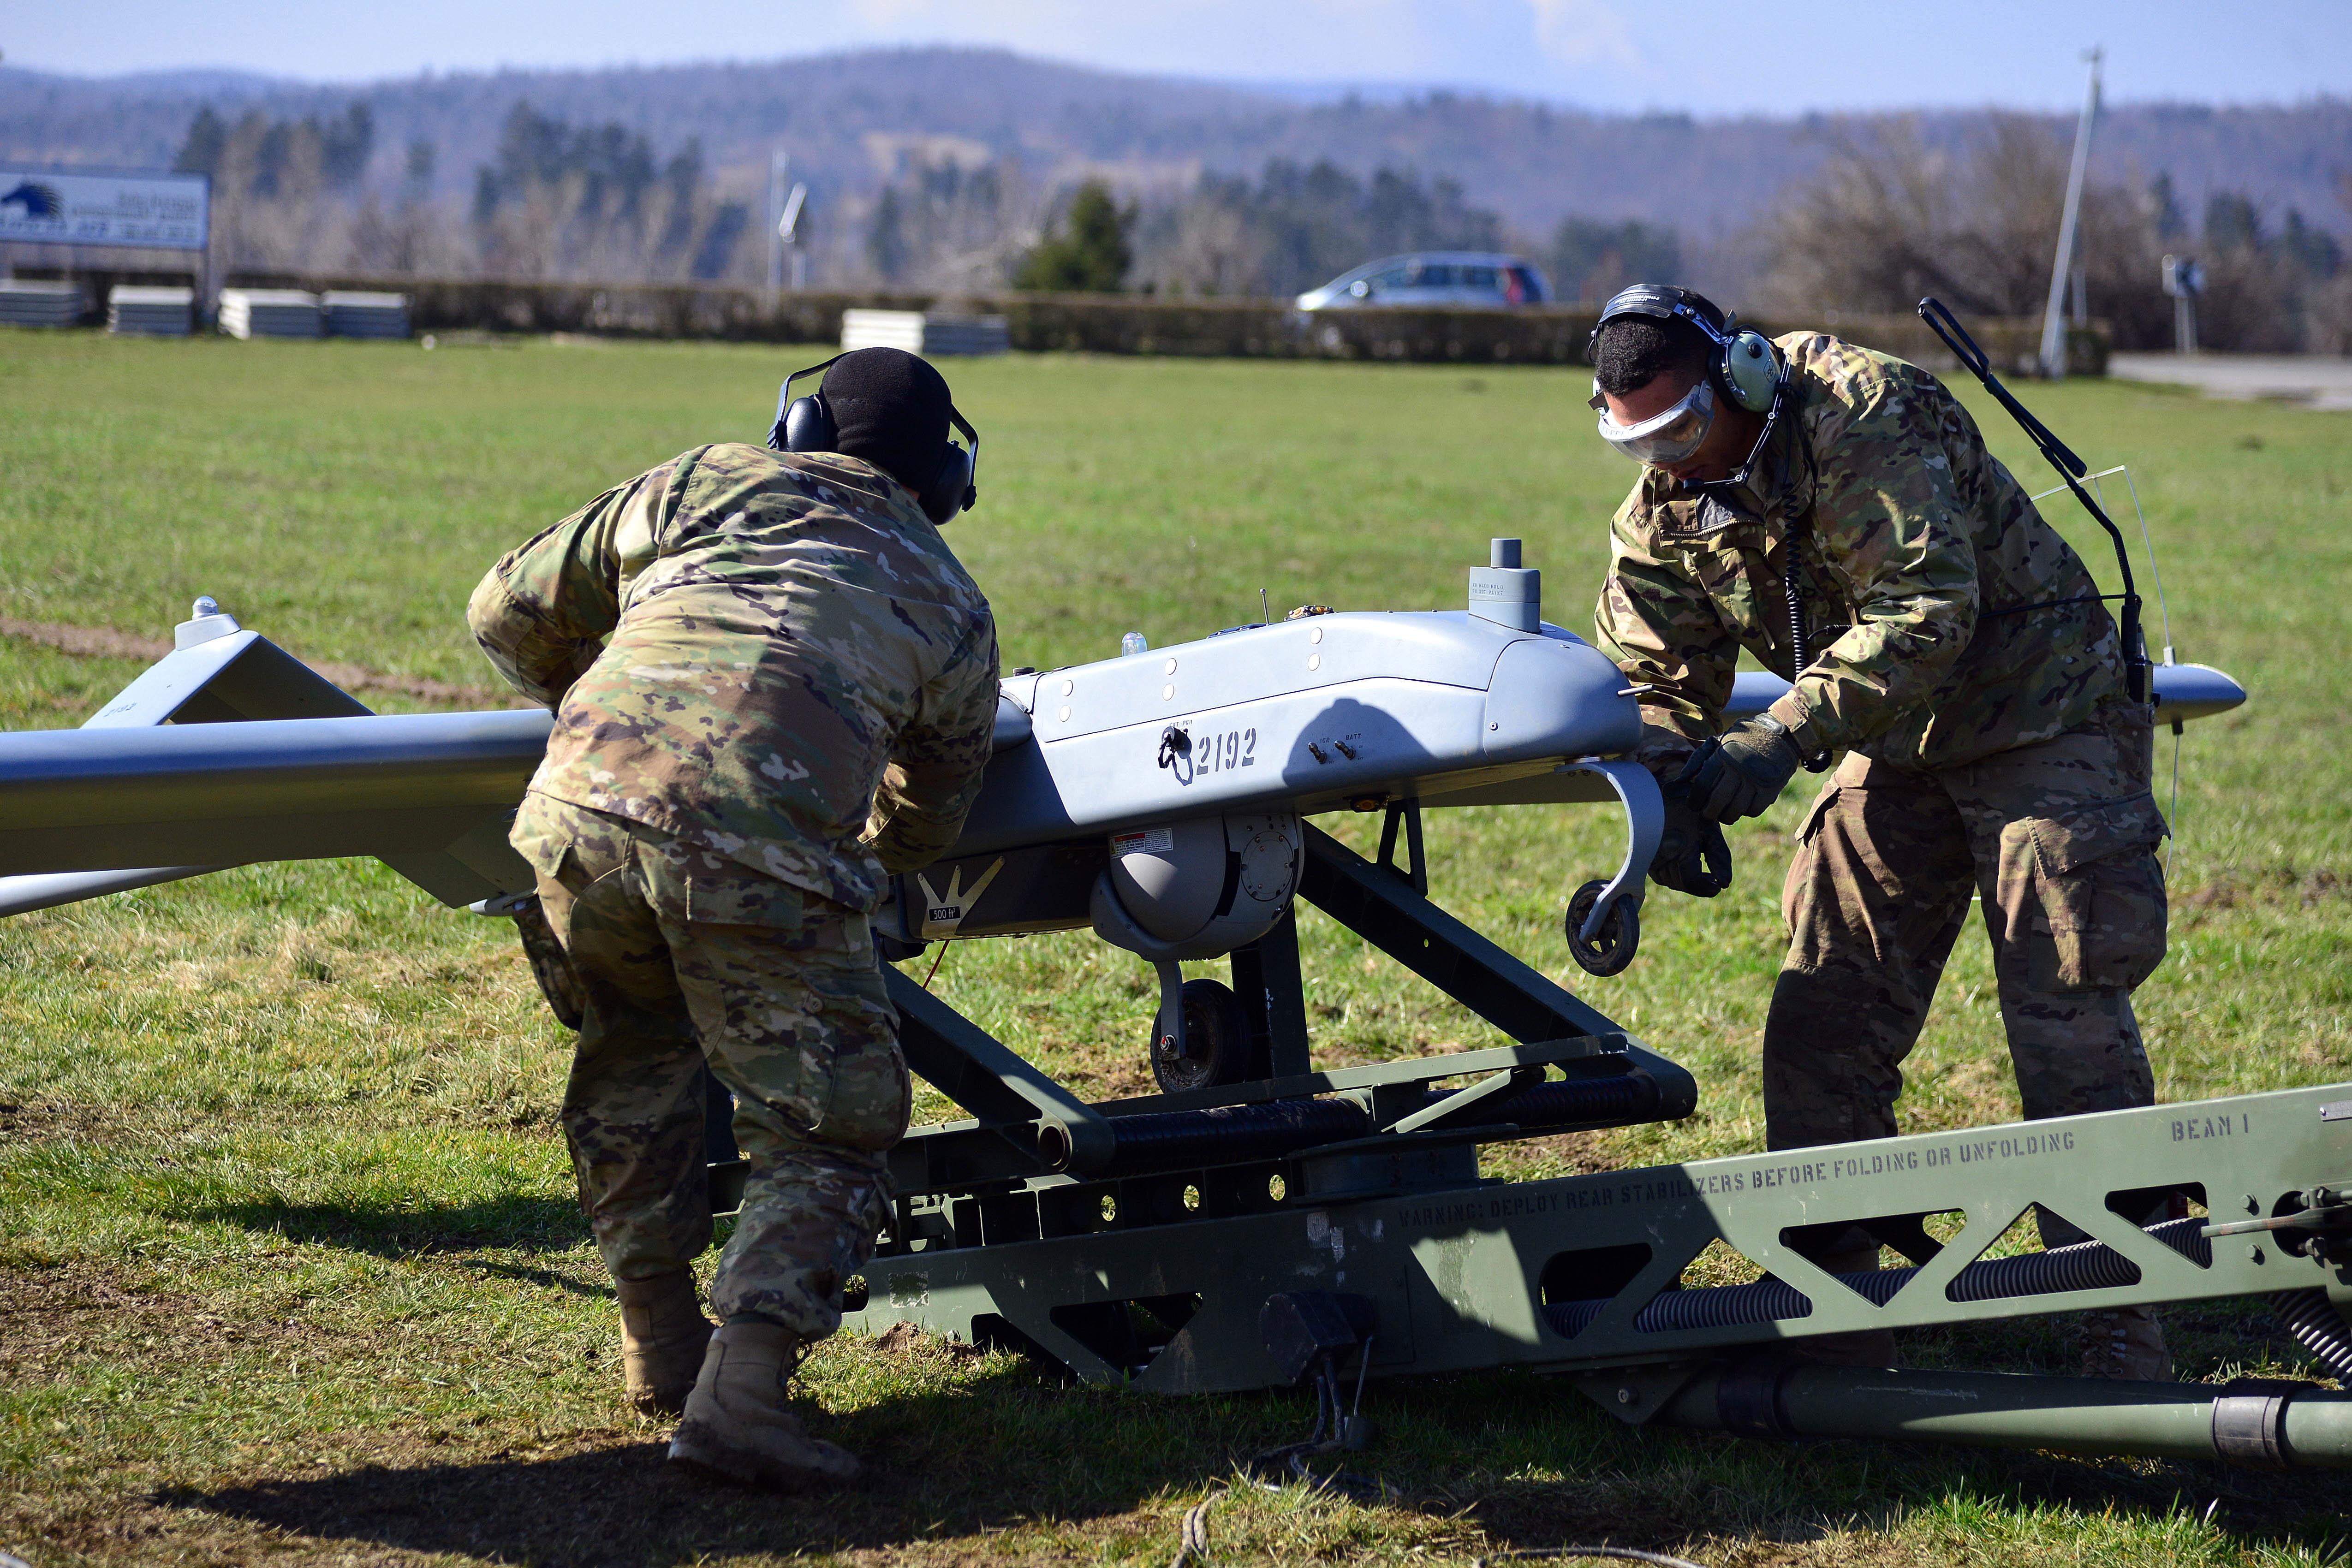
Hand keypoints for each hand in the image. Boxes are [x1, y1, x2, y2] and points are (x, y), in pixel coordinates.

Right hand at [1650, 797, 1732, 897]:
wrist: (1659, 793)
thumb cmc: (1688, 808)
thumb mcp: (1709, 830)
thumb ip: (1719, 858)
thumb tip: (1725, 884)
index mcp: (1676, 850)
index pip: (1691, 882)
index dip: (1706, 888)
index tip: (1718, 887)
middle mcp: (1658, 857)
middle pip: (1680, 884)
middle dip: (1698, 884)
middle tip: (1712, 878)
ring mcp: (1648, 858)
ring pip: (1669, 881)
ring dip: (1685, 880)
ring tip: (1700, 871)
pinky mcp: (1643, 857)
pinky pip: (1660, 875)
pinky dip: (1673, 874)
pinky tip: (1684, 865)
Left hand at [1677, 715, 1802, 823]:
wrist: (1779, 735)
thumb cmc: (1741, 741)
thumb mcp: (1718, 743)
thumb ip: (1696, 761)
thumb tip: (1677, 782)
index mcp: (1723, 755)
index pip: (1703, 784)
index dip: (1695, 799)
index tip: (1693, 805)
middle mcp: (1739, 767)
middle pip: (1717, 800)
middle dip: (1708, 813)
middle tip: (1706, 815)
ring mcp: (1756, 779)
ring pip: (1735, 809)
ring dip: (1726, 816)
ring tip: (1722, 814)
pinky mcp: (1770, 788)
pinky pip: (1753, 810)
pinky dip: (1745, 813)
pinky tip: (1742, 807)